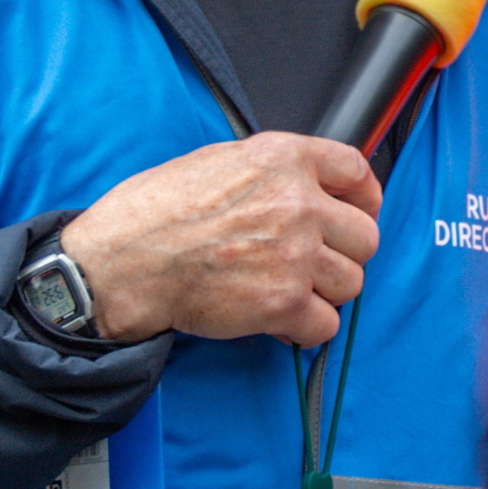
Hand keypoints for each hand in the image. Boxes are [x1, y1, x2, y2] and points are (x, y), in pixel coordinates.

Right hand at [60, 132, 380, 344]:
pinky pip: (326, 324)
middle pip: (365, 237)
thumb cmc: (155, 213)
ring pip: (352, 283)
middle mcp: (298, 202)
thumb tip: (308, 188)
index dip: (365, 197)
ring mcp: (295, 254)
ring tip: (286, 290)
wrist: (122, 262)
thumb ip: (273, 171)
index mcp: (283, 158)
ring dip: (324, 294)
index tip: (361, 211)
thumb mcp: (218, 161)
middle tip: (312, 263)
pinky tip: (279, 320)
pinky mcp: (284, 302)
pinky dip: (305, 330)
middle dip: (343, 254)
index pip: (357, 170)